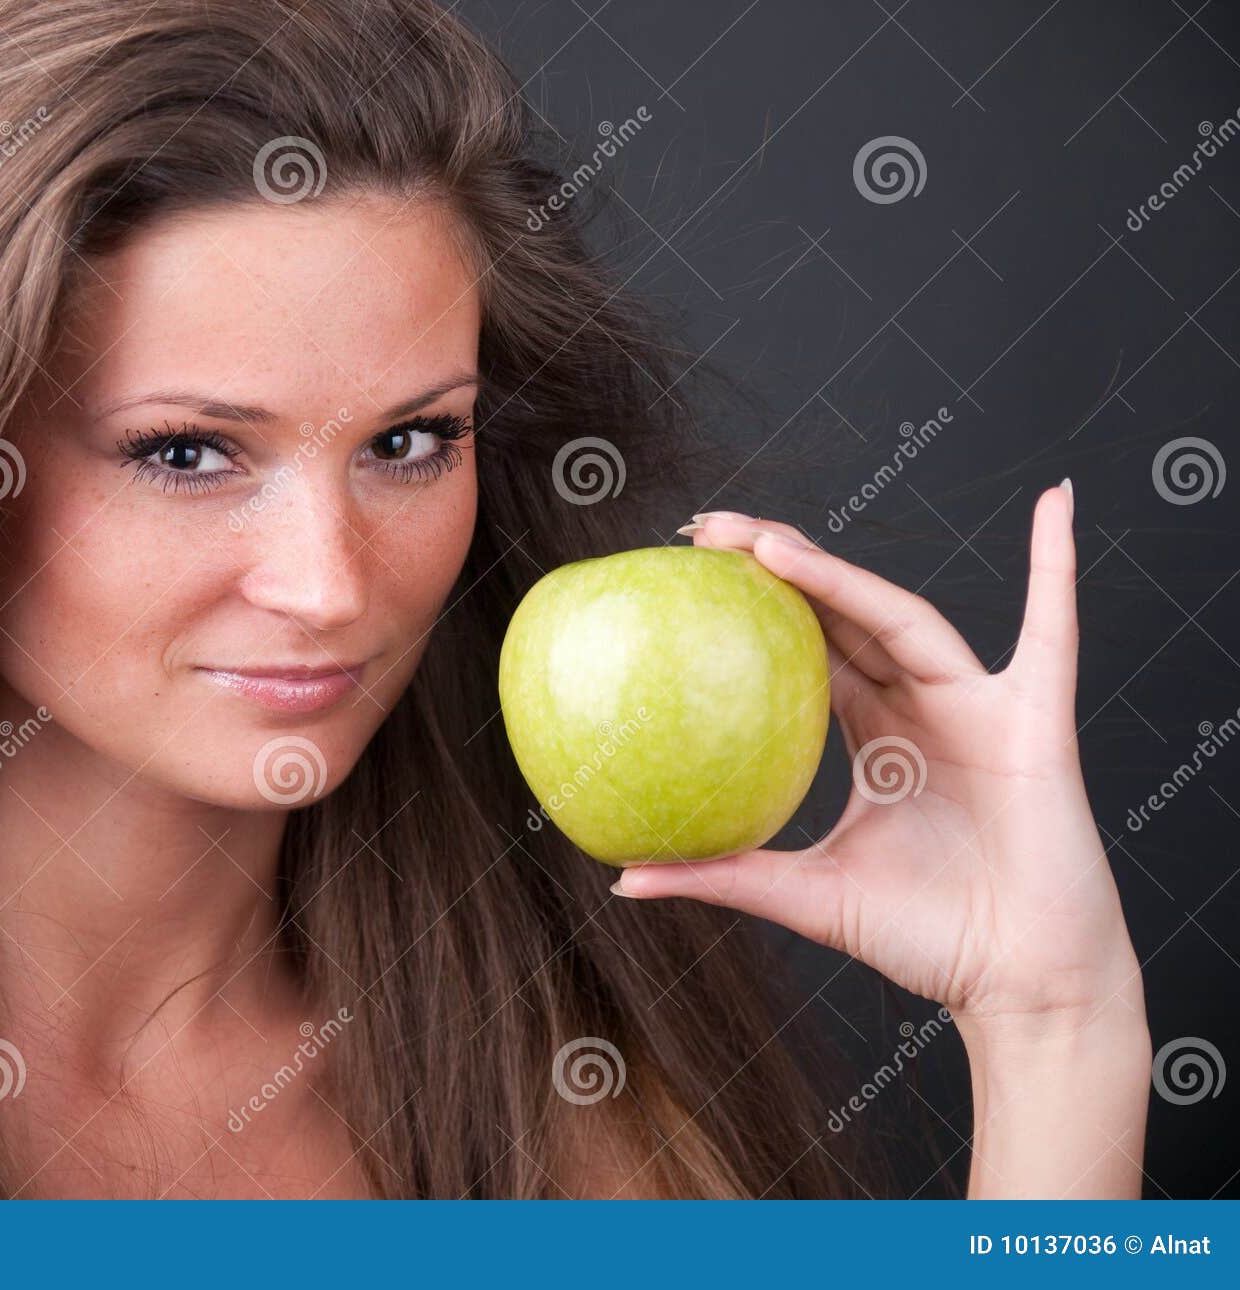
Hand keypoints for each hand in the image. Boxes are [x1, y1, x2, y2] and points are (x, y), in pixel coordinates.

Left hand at [614, 484, 1146, 1042]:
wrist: (1019, 986)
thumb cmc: (926, 937)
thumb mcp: (805, 895)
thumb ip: (723, 875)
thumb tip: (619, 877)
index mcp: (875, 731)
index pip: (805, 647)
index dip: (754, 605)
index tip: (688, 568)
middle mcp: (921, 704)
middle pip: (843, 612)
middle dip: (777, 564)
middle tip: (706, 531)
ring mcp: (978, 705)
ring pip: (902, 618)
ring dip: (839, 573)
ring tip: (769, 540)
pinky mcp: (1034, 720)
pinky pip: (1052, 634)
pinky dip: (1056, 568)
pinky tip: (1054, 504)